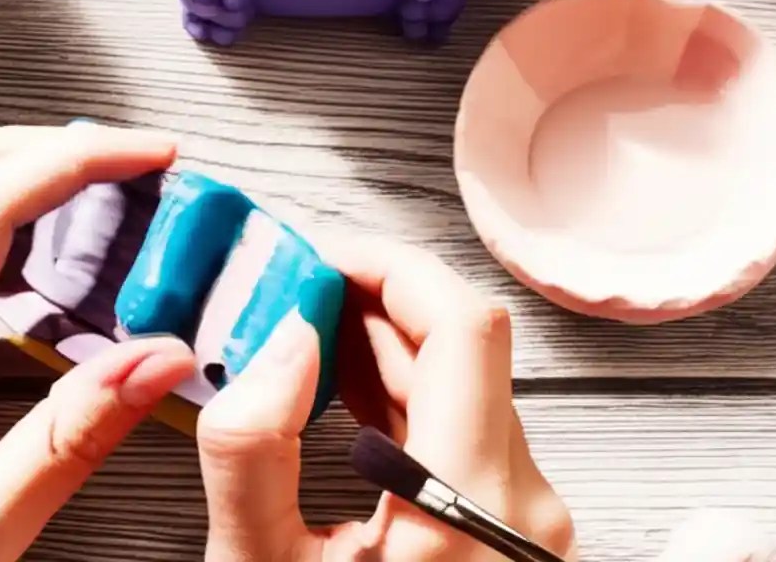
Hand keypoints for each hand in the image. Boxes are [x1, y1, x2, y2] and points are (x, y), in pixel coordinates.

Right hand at [194, 238, 576, 560]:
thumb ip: (255, 449)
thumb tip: (277, 343)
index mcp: (473, 505)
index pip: (463, 326)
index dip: (391, 267)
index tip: (321, 255)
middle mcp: (520, 502)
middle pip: (461, 345)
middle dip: (371, 297)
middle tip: (292, 284)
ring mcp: (518, 513)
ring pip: (460, 381)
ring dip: (380, 340)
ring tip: (299, 326)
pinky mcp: (500, 520)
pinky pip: (456, 423)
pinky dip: (395, 389)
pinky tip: (333, 381)